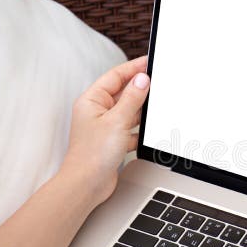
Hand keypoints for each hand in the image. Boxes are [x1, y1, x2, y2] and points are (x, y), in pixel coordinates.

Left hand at [61, 56, 149, 205]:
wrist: (87, 185)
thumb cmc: (92, 154)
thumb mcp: (117, 121)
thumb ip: (132, 98)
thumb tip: (142, 80)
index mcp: (92, 100)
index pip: (115, 76)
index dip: (133, 67)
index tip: (149, 62)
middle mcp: (97, 111)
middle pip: (123, 92)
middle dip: (140, 89)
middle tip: (158, 82)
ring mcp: (105, 126)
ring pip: (128, 111)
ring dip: (141, 111)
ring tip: (156, 108)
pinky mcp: (113, 141)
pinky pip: (130, 128)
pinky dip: (139, 130)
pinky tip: (148, 131)